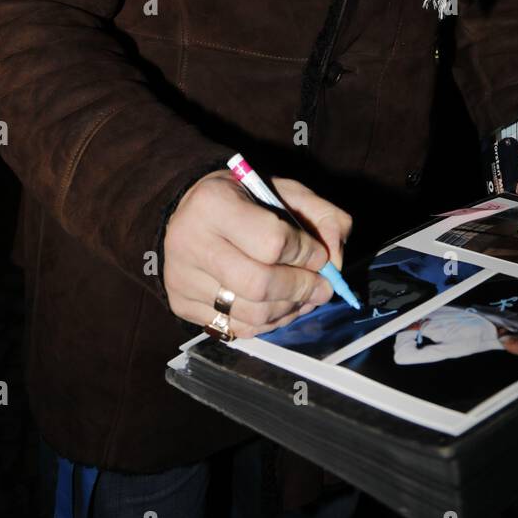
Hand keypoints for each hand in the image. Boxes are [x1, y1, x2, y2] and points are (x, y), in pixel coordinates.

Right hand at [163, 170, 352, 336]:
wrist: (190, 211)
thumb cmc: (244, 199)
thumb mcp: (285, 190)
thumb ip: (322, 215)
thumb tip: (336, 261)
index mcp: (214, 203)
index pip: (272, 242)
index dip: (306, 254)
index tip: (320, 255)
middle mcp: (190, 241)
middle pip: (259, 284)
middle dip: (302, 289)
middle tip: (323, 287)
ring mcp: (182, 277)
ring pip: (250, 313)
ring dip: (289, 310)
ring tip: (305, 297)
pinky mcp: (181, 303)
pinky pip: (236, 328)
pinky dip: (268, 324)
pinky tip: (280, 307)